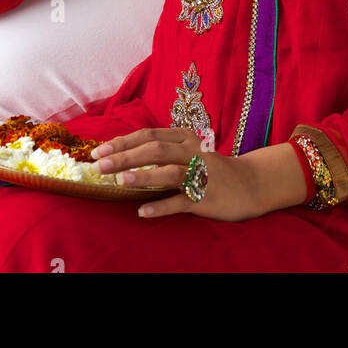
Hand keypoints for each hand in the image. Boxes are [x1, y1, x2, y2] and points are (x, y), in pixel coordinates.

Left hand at [91, 127, 270, 221]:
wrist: (249, 184)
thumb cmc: (209, 168)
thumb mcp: (188, 150)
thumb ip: (162, 149)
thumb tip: (124, 155)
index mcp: (183, 137)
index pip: (148, 136)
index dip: (122, 142)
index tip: (99, 151)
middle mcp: (191, 152)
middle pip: (154, 150)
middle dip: (125, 157)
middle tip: (100, 165)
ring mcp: (199, 174)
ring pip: (168, 172)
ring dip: (143, 176)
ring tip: (120, 181)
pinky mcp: (205, 197)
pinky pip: (181, 201)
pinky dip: (161, 206)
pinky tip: (143, 211)